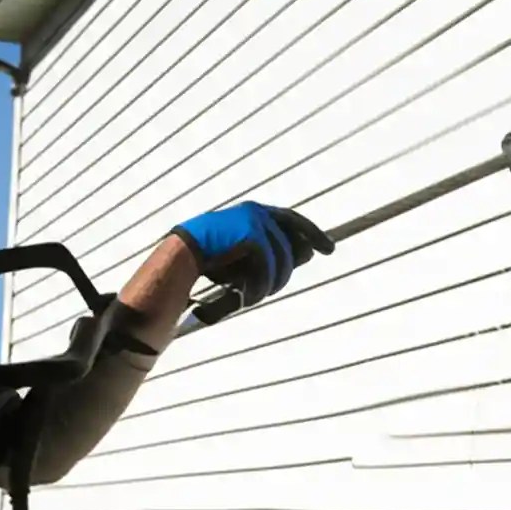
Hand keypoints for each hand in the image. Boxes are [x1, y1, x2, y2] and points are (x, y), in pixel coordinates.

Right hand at [169, 202, 333, 305]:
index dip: (314, 234)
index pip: (295, 221)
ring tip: (252, 296)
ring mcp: (256, 221)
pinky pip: (269, 266)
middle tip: (268, 290)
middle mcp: (259, 213)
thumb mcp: (246, 256)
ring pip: (282, 261)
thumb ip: (272, 253)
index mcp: (257, 213)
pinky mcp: (252, 233)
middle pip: (294, 247)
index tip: (329, 249)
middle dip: (285, 273)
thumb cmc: (212, 260)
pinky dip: (260, 284)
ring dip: (269, 285)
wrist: (181, 256)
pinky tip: (247, 295)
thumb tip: (306, 256)